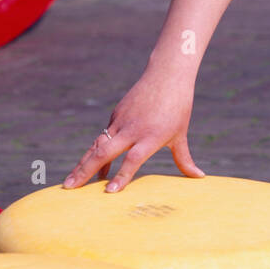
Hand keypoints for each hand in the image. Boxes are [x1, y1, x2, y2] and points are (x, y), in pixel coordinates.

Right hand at [63, 69, 204, 192]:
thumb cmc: (178, 108)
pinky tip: (90, 166)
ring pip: (97, 144)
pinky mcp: (116, 115)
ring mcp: (121, 121)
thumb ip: (184, 159)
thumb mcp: (180, 135)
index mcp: (151, 136)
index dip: (121, 176)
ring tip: (69, 183)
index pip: (133, 159)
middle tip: (69, 189)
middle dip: (85, 171)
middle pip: (104, 152)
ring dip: (82, 163)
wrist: (167, 76)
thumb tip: (199, 177)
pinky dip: (94, 152)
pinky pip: (102, 136)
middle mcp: (132, 129)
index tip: (109, 192)